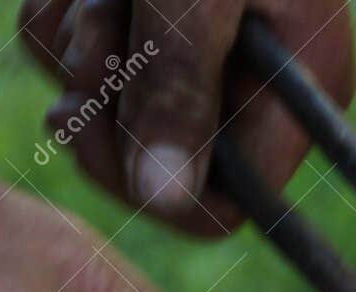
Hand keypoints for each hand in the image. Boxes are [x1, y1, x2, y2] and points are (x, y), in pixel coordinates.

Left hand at [17, 0, 354, 233]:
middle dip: (108, 102)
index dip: (163, 193)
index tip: (113, 131)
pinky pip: (70, 63)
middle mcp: (246, 91)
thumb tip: (164, 200)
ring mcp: (190, 62)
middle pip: (152, 167)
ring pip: (99, 109)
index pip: (229, 207)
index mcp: (296, 96)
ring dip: (78, 48)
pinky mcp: (137, 29)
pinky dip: (59, 19)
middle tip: (101, 30)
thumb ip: (179, 86)